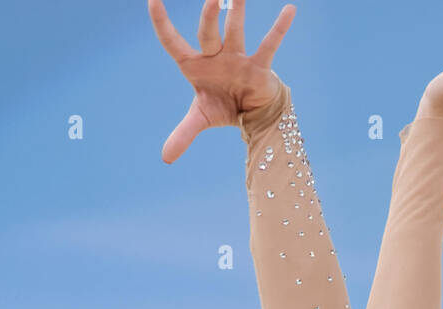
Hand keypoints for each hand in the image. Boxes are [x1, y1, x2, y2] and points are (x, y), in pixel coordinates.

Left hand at [147, 0, 295, 161]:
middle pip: (208, 33)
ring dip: (236, 10)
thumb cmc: (225, 107)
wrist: (253, 113)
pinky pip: (270, 45)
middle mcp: (215, 56)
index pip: (173, 42)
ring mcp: (237, 58)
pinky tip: (290, 10)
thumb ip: (183, 134)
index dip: (162, 23)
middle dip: (209, 17)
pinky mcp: (259, 66)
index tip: (152, 0)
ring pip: (235, 30)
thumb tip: (165, 158)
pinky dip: (280, 29)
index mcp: (196, 65)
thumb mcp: (201, 119)